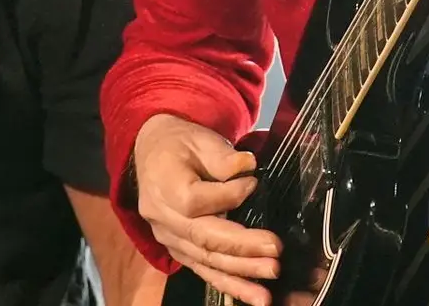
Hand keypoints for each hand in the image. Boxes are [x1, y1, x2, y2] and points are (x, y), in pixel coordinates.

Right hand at [133, 114, 282, 305]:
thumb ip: (222, 156)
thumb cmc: (179, 145)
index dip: (229, 196)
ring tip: (269, 279)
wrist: (153, 154)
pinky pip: (204, 270)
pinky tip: (253, 296)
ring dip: (241, 273)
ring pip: (206, 260)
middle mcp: (163, 218)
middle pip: (203, 238)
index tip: (254, 183)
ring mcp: (169, 238)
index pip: (197, 200)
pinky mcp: (179, 250)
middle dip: (242, 248)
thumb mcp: (198, 138)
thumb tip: (247, 168)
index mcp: (165, 186)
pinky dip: (230, 285)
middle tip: (275, 252)